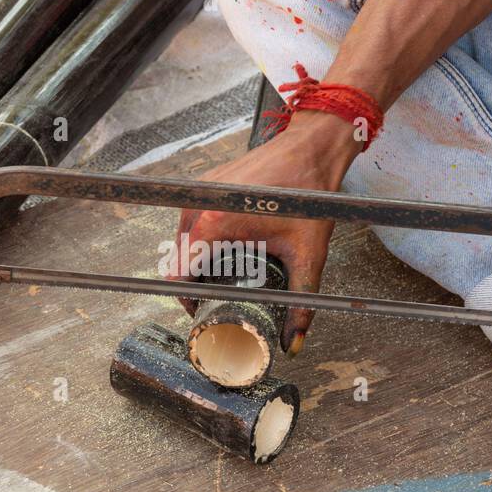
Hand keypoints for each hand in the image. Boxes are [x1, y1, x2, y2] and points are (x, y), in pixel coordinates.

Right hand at [168, 111, 363, 351]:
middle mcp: (200, 205)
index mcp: (215, 224)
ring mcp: (201, 190)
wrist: (311, 150)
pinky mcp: (207, 183)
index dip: (187, 298)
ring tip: (219, 277)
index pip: (180, 272)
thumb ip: (300, 303)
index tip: (201, 311)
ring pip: (184, 238)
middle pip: (180, 257)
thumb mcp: (306, 255)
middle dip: (193, 282)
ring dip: (197, 259)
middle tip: (215, 299)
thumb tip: (294, 341)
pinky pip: (192, 218)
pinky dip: (202, 236)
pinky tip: (224, 248)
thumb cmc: (309, 195)